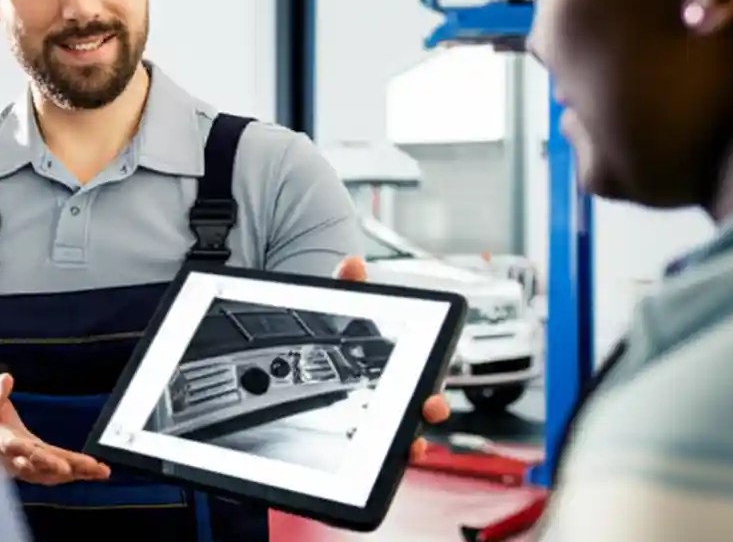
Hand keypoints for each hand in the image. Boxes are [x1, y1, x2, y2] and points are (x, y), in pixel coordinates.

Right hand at [0, 372, 111, 485]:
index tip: (63, 466)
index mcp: (0, 440)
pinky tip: (94, 472)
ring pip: (51, 474)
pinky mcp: (35, 469)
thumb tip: (6, 380)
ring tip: (100, 471)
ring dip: (76, 474)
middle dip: (67, 468)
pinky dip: (74, 474)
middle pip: (42, 466)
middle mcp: (13, 459)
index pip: (22, 451)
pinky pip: (55, 474)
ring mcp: (25, 467)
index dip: (42, 459)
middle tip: (91, 468)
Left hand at [332, 256, 451, 462]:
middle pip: (418, 409)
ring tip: (411, 448)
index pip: (422, 376)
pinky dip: (382, 465)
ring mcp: (377, 422)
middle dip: (428, 412)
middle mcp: (394, 397)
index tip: (433, 395)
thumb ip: (347, 288)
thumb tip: (352, 264)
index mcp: (398, 366)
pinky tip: (380, 468)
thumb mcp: (337, 309)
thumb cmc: (332, 338)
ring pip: (401, 438)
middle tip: (428, 410)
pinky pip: (375, 459)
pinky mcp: (358, 444)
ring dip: (411, 445)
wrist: (299, 363)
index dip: (432, 388)